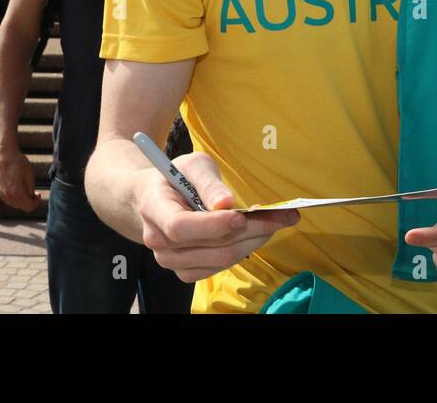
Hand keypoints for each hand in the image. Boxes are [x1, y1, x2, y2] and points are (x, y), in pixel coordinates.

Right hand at [0, 142, 40, 211]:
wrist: (4, 153)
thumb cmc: (18, 161)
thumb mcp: (30, 174)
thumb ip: (31, 189)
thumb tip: (32, 197)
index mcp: (17, 191)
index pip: (28, 206)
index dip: (36, 203)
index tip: (38, 195)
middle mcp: (7, 194)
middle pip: (21, 207)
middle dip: (29, 202)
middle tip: (34, 193)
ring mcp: (1, 192)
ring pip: (14, 204)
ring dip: (22, 201)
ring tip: (27, 191)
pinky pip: (7, 199)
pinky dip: (14, 198)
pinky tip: (18, 190)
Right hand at [139, 152, 298, 283]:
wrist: (157, 197)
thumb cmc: (177, 177)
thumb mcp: (192, 165)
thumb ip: (208, 182)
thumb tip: (227, 203)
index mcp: (153, 208)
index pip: (180, 227)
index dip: (213, 225)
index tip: (243, 216)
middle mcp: (158, 240)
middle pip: (209, 246)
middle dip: (251, 230)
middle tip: (283, 216)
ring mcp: (170, 260)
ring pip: (220, 259)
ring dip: (253, 241)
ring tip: (276, 222)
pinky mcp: (185, 270)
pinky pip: (219, 267)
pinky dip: (243, 250)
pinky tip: (256, 233)